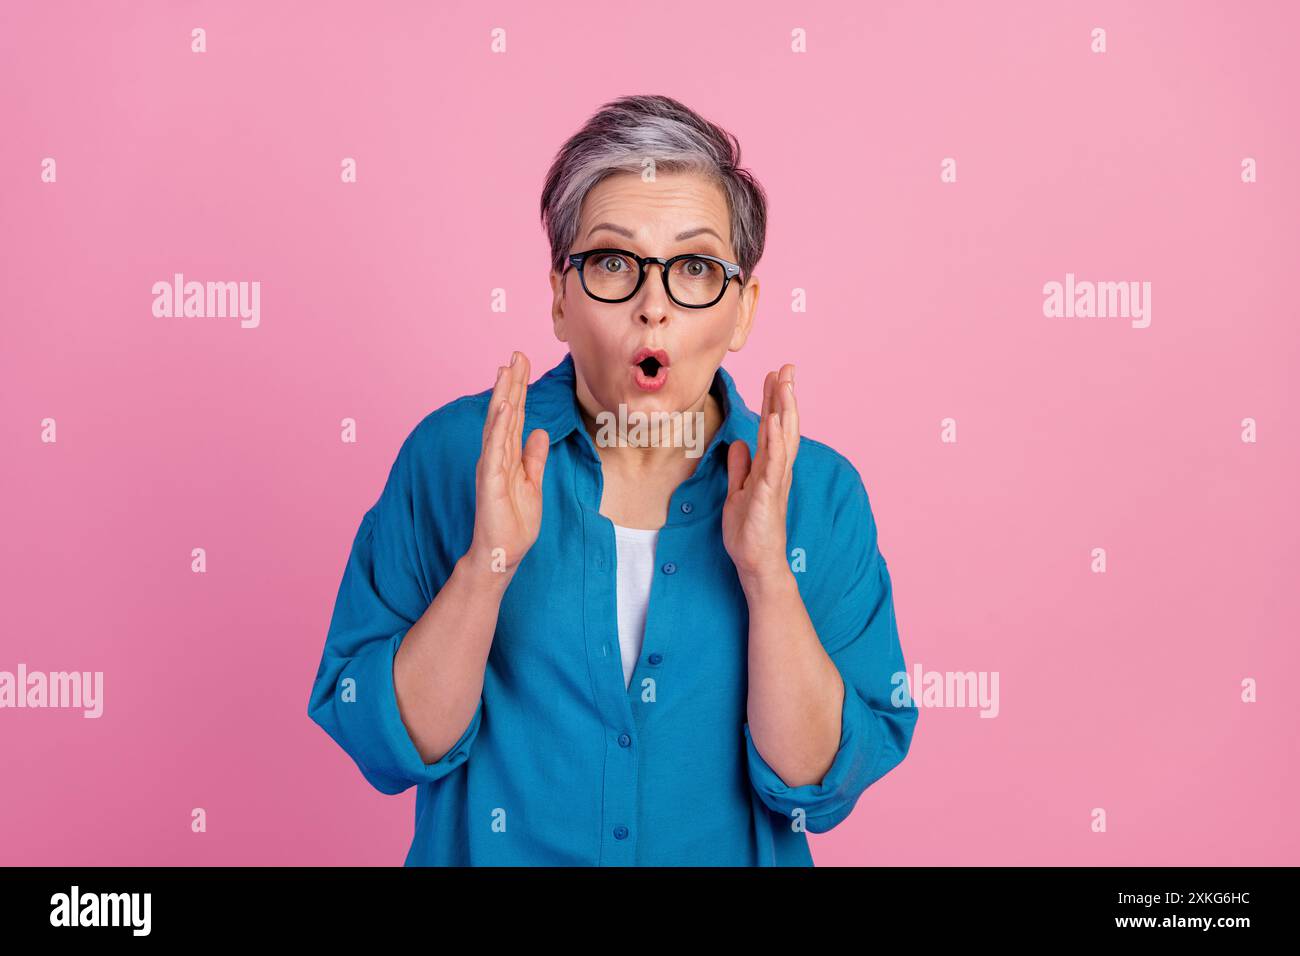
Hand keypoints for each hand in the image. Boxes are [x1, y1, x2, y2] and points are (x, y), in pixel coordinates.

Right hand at [466, 351, 549, 576]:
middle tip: (516, 354)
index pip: (514, 416)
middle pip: (504, 413)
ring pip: (497, 424)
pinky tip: (504, 406)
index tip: (521, 362)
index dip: (518, 389)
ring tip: (507, 370)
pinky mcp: (489, 481)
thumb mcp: (532, 483)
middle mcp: (496, 456)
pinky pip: (495, 449)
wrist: (503, 554)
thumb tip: (539, 431)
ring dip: (503, 396)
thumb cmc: (514, 522)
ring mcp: (491, 467)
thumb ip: (534, 457)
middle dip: (511, 383)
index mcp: (508, 455)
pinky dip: (500, 427)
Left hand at [722, 363, 798, 587]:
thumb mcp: (738, 492)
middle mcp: (777, 470)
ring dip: (784, 409)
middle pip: (784, 425)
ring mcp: (775, 481)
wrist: (755, 562)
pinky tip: (773, 419)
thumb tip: (739, 444)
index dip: (774, 401)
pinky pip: (773, 462)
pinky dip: (774, 440)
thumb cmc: (749, 531)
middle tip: (787, 366)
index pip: (773, 428)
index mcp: (769, 467)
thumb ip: (740, 468)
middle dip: (785, 395)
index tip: (774, 375)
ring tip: (784, 382)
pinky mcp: (768, 494)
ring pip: (783, 438)